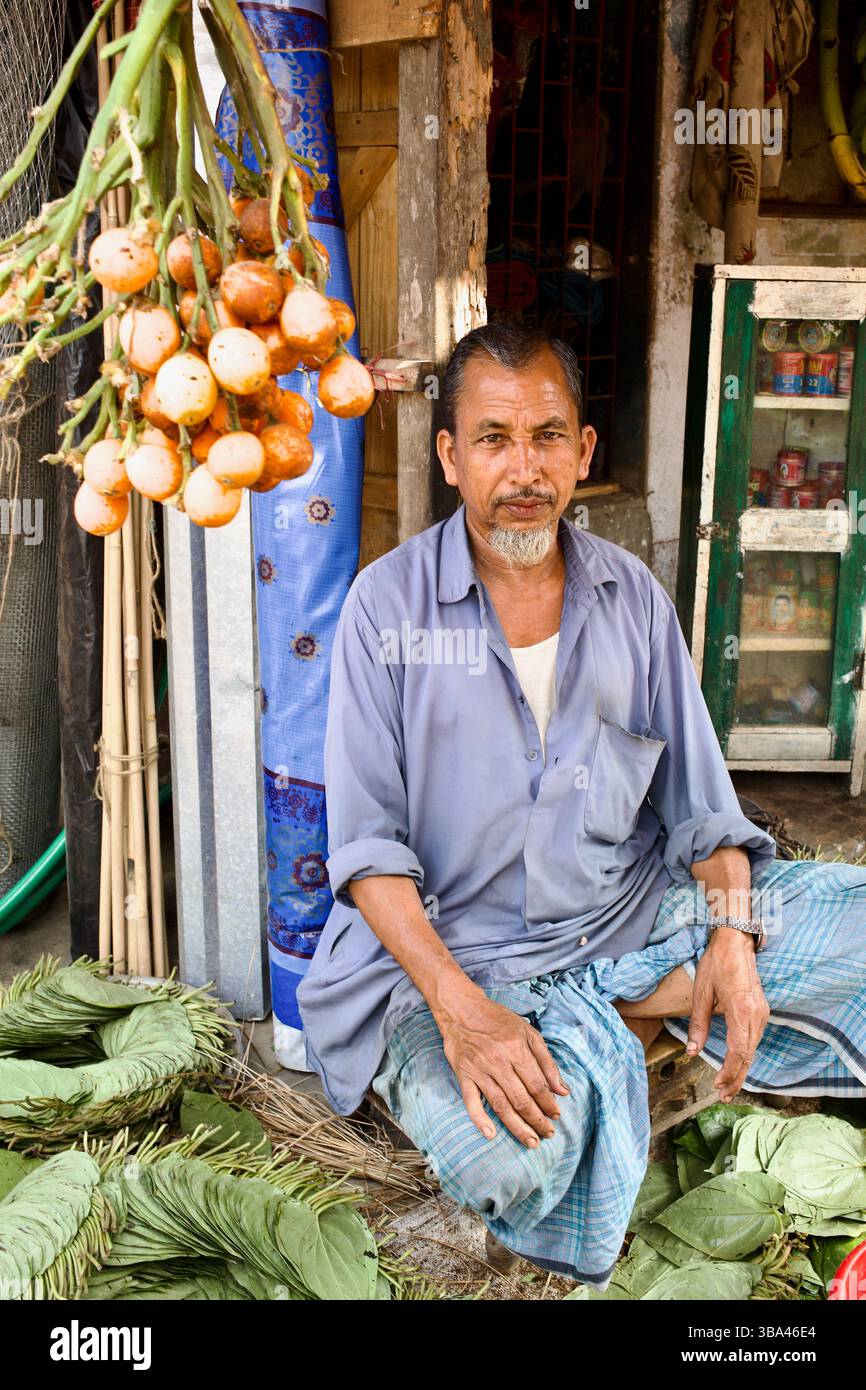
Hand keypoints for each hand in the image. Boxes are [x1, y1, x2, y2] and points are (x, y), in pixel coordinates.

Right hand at [437, 993, 568, 1147]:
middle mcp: (498, 1060)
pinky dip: (479, 1119)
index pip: (537, 1084)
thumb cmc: (498, 1020)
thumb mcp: (528, 1032)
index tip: (556, 1115)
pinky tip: (490, 1134)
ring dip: (517, 1127)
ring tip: (530, 1141)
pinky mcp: (463, 1075)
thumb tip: (562, 1090)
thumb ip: (546, 1062)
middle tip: (548, 1134)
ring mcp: (479, 1069)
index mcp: (516, 1048)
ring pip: (501, 1105)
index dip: (548, 1103)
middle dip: (537, 1120)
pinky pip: (471, 1101)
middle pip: (521, 1099)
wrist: (462, 1009)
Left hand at [686, 929, 769, 1101]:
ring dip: (742, 1070)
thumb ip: (698, 1024)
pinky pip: (754, 1040)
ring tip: (728, 1088)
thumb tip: (691, 1051)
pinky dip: (746, 1056)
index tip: (717, 1086)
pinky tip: (737, 1065)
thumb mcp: (701, 993)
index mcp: (742, 1010)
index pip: (739, 1051)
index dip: (729, 1072)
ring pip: (753, 1050)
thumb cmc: (717, 964)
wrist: (736, 943)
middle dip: (737, 1078)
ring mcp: (762, 1013)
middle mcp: (757, 1015)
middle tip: (724, 1097)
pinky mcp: (761, 1011)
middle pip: (749, 1055)